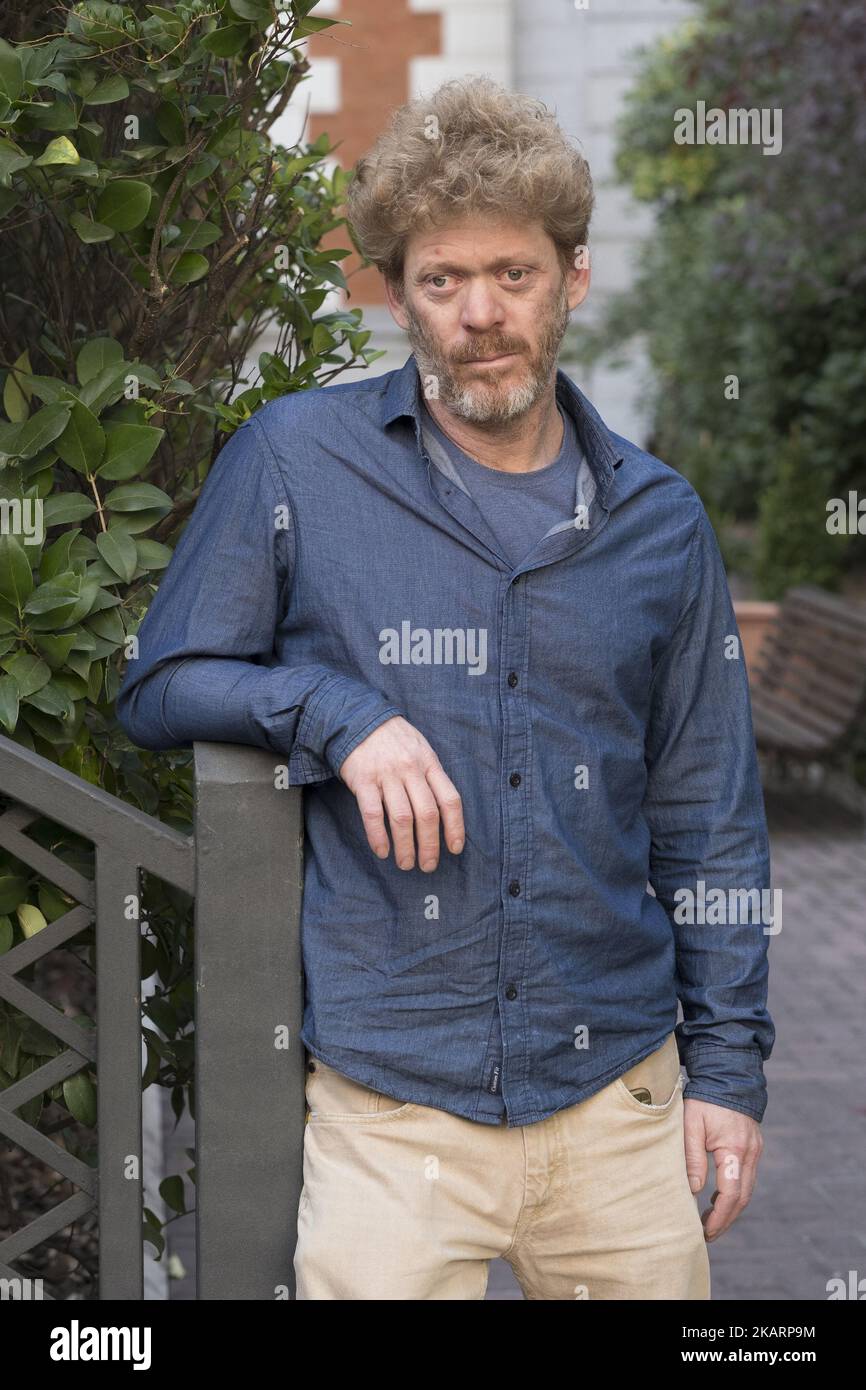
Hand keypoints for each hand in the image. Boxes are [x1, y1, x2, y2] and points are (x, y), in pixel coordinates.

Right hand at [338, 715, 464, 871]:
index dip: (455, 827)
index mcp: (429, 763)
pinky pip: (373, 813)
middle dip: (430, 845)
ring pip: (402, 818)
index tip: (455, 848)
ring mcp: (386, 775)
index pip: (449, 799)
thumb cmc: (393, 738)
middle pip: (427, 814)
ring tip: (406, 864)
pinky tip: (382, 851)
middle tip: (428, 866)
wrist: (358, 718)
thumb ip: (431, 775)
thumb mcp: (420, 749)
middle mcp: (410, 770)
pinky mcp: (363, 780)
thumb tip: (443, 811)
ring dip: (406, 846)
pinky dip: (378, 836)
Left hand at [683, 1098, 763, 1240]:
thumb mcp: (691, 1124)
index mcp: (735, 1149)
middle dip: (726, 1219)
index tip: (704, 1231)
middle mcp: (750, 1153)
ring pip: (746, 1190)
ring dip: (730, 1208)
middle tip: (707, 1234)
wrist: (727, 1075)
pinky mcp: (753, 1147)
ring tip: (710, 1221)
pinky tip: (718, 1198)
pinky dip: (734, 1192)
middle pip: (742, 1198)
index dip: (719, 1216)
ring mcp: (755, 1150)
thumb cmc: (704, 1099)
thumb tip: (694, 1190)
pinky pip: (746, 1177)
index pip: (731, 1193)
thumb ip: (692, 1157)